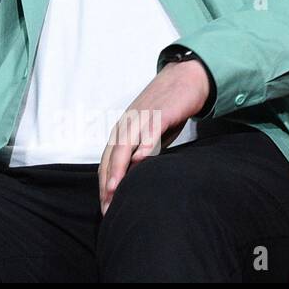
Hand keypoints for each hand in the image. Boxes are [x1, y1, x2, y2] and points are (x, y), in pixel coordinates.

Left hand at [98, 59, 210, 214]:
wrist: (184, 80)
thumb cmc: (166, 111)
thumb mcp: (150, 136)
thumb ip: (141, 153)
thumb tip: (134, 179)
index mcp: (123, 131)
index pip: (108, 161)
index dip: (104, 184)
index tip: (105, 207)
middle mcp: (127, 125)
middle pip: (112, 156)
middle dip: (107, 182)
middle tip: (106, 206)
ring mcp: (141, 118)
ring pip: (125, 145)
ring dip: (118, 168)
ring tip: (114, 189)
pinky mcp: (159, 113)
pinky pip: (149, 131)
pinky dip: (144, 146)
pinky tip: (142, 160)